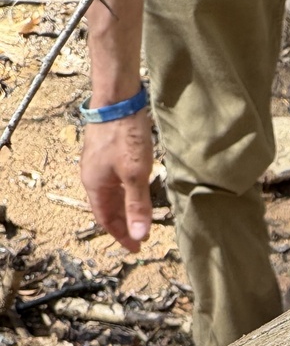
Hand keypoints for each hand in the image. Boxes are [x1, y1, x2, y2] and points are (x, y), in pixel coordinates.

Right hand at [80, 109, 153, 251]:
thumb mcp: (135, 175)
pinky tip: (136, 193)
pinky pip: (115, 181)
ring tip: (141, 220)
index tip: (136, 248)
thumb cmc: (124, 135)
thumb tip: (139, 236)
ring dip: (125, 209)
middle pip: (107, 209)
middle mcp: (93, 176)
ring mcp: (98, 163)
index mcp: (95, 186)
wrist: (117, 97)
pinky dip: (126, 193)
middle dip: (123, 225)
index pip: (106, 220)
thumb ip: (137, 206)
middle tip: (141, 237)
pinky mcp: (107, 152)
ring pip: (111, 195)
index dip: (121, 236)